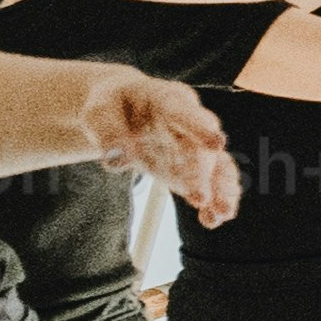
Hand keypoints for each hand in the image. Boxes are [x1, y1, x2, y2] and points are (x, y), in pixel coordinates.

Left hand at [75, 67, 237, 223]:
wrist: (118, 113)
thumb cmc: (109, 107)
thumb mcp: (97, 112)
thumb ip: (107, 132)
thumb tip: (118, 158)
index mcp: (168, 100)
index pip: (186, 113)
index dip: (201, 129)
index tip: (217, 144)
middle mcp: (190, 123)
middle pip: (202, 148)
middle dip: (204, 173)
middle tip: (200, 198)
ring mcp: (193, 147)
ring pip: (217, 167)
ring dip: (222, 190)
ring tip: (223, 213)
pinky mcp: (190, 169)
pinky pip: (208, 185)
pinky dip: (211, 202)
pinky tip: (211, 220)